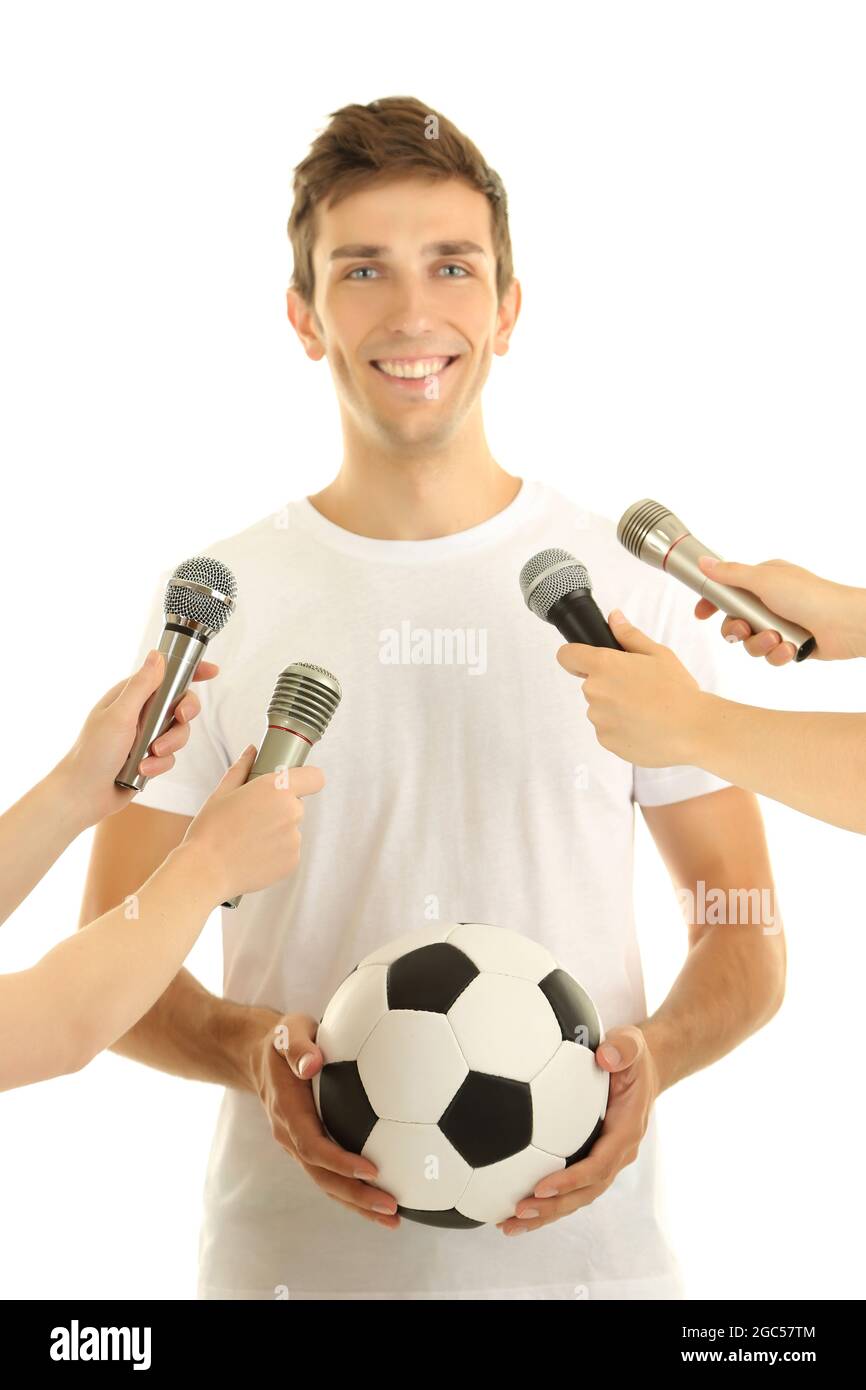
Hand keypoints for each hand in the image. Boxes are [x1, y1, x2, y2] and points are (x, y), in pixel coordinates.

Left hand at [53, 650, 218, 827]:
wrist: (84, 794)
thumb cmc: (93, 752)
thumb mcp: (119, 714)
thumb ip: (142, 686)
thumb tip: (157, 655)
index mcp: (130, 696)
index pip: (165, 675)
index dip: (190, 672)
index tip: (211, 672)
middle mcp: (140, 713)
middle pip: (180, 704)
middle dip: (184, 715)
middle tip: (180, 719)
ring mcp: (146, 736)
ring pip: (179, 733)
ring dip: (169, 745)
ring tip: (151, 754)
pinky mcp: (150, 757)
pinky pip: (170, 756)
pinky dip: (160, 764)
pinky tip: (143, 770)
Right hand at [182, 748, 324, 903]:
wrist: (205, 871)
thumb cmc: (210, 830)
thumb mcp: (222, 792)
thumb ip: (242, 768)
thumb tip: (252, 751)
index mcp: (277, 789)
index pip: (315, 777)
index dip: (305, 779)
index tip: (292, 784)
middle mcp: (292, 812)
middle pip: (296, 804)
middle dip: (279, 807)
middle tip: (251, 817)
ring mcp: (294, 839)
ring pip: (291, 828)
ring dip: (276, 831)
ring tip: (247, 839)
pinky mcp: (293, 861)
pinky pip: (288, 850)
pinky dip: (275, 851)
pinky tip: (252, 854)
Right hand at [247, 1013, 401, 1229]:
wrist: (260, 1055)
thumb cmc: (283, 1038)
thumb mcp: (288, 1031)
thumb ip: (298, 1046)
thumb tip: (313, 1063)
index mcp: (287, 1111)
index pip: (312, 1145)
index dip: (340, 1162)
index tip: (372, 1170)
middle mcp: (290, 1135)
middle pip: (322, 1176)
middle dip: (356, 1196)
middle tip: (392, 1208)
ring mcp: (298, 1144)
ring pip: (327, 1182)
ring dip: (358, 1203)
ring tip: (394, 1218)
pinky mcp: (310, 1145)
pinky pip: (331, 1173)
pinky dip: (354, 1189)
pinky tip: (384, 1197)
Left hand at [498, 1025, 659, 1234]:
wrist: (644, 1069)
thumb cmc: (632, 1055)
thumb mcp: (632, 1044)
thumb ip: (623, 1048)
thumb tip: (605, 1055)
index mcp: (626, 1132)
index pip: (599, 1164)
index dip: (572, 1179)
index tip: (542, 1186)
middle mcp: (617, 1154)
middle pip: (585, 1192)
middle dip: (553, 1207)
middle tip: (518, 1213)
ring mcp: (605, 1161)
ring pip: (576, 1197)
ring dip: (545, 1214)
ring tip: (508, 1224)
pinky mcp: (591, 1159)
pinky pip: (570, 1186)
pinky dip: (545, 1200)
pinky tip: (512, 1206)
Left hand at [556, 611, 705, 765]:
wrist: (692, 730)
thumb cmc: (677, 690)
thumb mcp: (658, 654)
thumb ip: (629, 635)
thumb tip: (614, 618)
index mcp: (604, 665)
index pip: (567, 655)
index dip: (575, 656)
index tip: (586, 660)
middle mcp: (595, 691)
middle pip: (591, 683)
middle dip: (609, 684)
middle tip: (639, 688)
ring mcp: (598, 719)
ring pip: (600, 708)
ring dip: (615, 708)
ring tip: (646, 709)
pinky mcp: (606, 741)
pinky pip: (607, 729)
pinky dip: (621, 728)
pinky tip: (644, 725)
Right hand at [694, 555, 865, 662]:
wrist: (844, 624)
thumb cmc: (809, 596)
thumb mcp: (764, 579)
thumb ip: (730, 574)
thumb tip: (704, 563)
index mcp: (763, 581)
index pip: (728, 590)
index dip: (712, 603)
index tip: (701, 615)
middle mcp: (770, 601)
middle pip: (735, 621)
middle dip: (737, 630)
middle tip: (745, 629)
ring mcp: (780, 623)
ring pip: (751, 642)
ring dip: (760, 644)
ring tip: (777, 638)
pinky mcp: (789, 644)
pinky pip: (770, 655)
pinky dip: (778, 654)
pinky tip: (790, 648)